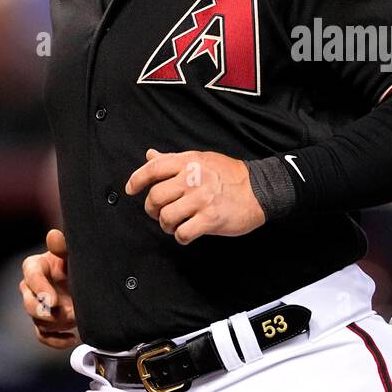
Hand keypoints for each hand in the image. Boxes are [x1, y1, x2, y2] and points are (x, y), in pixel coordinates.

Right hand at [19, 228, 79, 348]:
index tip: (53, 302)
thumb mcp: (72, 251)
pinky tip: (72, 338)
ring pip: (39, 322)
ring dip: (59, 324)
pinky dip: (56, 341)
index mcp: (34, 266)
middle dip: (51, 313)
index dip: (41, 290)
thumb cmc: (77, 260)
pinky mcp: (43, 322)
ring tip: (79, 318)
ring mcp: (36, 306)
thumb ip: (63, 245)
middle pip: (30, 305)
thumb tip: (53, 236)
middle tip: (73, 314)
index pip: (31, 278)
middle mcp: (30, 287)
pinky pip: (43, 336)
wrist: (85, 277)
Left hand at [127, 148, 266, 244]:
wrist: (260, 189)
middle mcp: (193, 178)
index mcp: (189, 161)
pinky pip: (183, 233)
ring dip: (166, 225)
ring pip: (166, 217)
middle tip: (160, 213)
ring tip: (175, 224)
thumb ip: (173, 160)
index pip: (153, 168)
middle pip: (155, 197)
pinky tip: (187, 233)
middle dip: (153, 209)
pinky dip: (181, 236)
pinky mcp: (210, 218)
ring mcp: (201, 199)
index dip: (137, 180)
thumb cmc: (230, 175)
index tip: (131, 189)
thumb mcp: (201, 160)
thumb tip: (150, 155)